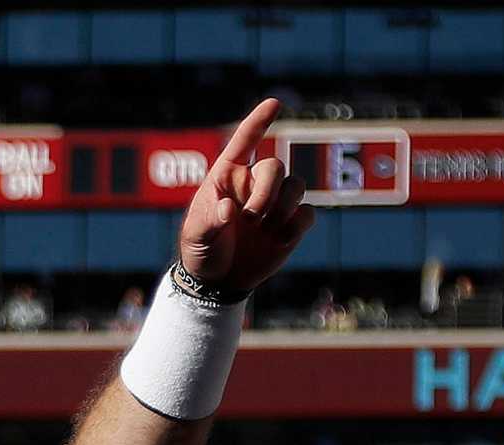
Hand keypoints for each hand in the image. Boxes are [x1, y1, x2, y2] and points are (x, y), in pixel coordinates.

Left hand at [178, 98, 313, 295]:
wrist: (218, 281)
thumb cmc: (202, 250)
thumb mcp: (195, 236)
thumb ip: (208, 221)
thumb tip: (228, 209)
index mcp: (228, 175)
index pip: (246, 140)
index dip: (259, 121)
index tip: (275, 103)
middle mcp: (255, 183)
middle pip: (276, 166)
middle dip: (267, 191)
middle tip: (251, 218)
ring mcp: (275, 203)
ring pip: (297, 185)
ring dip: (283, 207)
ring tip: (263, 230)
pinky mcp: (291, 225)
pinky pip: (308, 213)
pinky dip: (296, 225)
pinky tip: (279, 239)